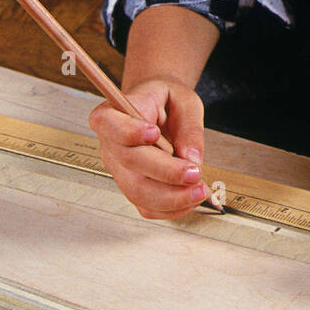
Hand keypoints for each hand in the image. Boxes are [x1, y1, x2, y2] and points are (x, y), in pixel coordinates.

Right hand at [89, 79, 213, 218]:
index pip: (109, 124)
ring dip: (172, 197)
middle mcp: (110, 144)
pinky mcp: (131, 187)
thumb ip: (189, 126)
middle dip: (166, 172)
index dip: (128, 131)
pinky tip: (190, 198)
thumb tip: (191, 158)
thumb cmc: (165, 101)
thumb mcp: (184, 101)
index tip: (154, 133)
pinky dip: (171, 208)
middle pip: (130, 163)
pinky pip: (146, 206)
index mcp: (114, 113)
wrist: (158, 110)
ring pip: (138, 191)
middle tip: (195, 173)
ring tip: (200, 191)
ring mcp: (118, 170)